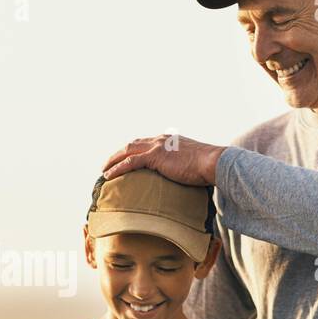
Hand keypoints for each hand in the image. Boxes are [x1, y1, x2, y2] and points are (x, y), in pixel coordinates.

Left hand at [103, 134, 224, 185]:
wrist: (213, 163)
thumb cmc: (208, 168)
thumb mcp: (194, 163)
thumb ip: (185, 166)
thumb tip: (186, 178)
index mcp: (169, 140)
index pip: (146, 143)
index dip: (134, 150)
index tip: (126, 158)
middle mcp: (161, 140)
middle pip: (133, 144)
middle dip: (119, 154)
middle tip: (109, 164)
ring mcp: (157, 147)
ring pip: (127, 151)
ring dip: (114, 160)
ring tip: (104, 171)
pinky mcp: (155, 157)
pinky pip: (130, 162)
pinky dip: (118, 168)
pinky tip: (109, 176)